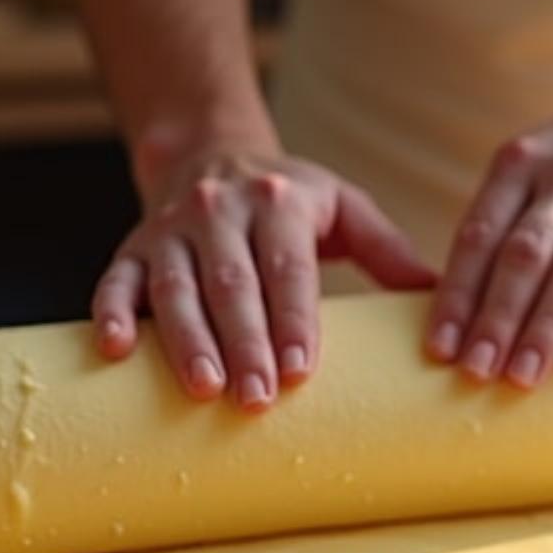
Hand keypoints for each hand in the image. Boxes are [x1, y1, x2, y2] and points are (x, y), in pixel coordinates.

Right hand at [94, 150, 435, 407]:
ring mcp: (170, 228)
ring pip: (175, 287)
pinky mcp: (131, 246)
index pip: (288, 267)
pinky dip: (111, 313)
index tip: (300, 372)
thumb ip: (388, 251)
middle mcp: (219, 208)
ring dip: (187, 340)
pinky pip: (115, 280)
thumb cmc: (289, 199)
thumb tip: (441, 296)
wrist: (209, 153)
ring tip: (204, 389)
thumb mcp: (342, 207)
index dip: (293, 320)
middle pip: (232, 283)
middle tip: (257, 399)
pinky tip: (117, 352)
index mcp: (279, 199)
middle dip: (245, 343)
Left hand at [427, 80, 552, 386]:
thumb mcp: (546, 168)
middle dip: (494, 317)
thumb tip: (462, 313)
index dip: (456, 293)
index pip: (479, 233)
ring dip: (545, 326)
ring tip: (523, 376)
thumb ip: (511, 222)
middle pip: (522, 253)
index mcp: (524, 161)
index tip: (439, 348)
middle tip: (476, 371)